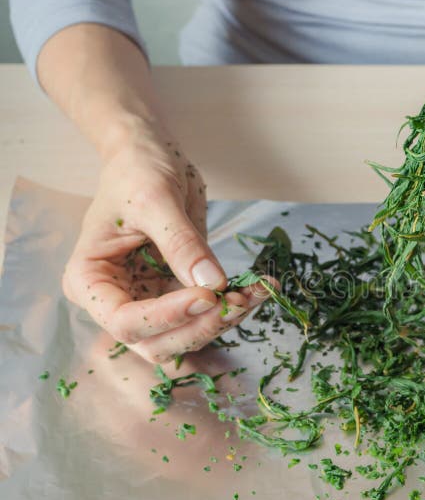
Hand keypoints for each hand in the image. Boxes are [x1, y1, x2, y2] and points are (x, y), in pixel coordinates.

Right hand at [62, 132, 272, 362]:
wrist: (150, 157)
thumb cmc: (137, 172)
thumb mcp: (156, 200)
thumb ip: (181, 243)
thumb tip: (211, 284)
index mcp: (89, 281)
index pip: (125, 321)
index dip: (166, 317)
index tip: (207, 296)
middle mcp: (116, 301)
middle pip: (157, 342)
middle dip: (201, 326)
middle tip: (239, 300)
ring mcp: (149, 304)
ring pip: (186, 336)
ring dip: (224, 321)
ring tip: (257, 292)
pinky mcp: (178, 297)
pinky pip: (206, 315)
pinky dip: (234, 306)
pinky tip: (260, 288)